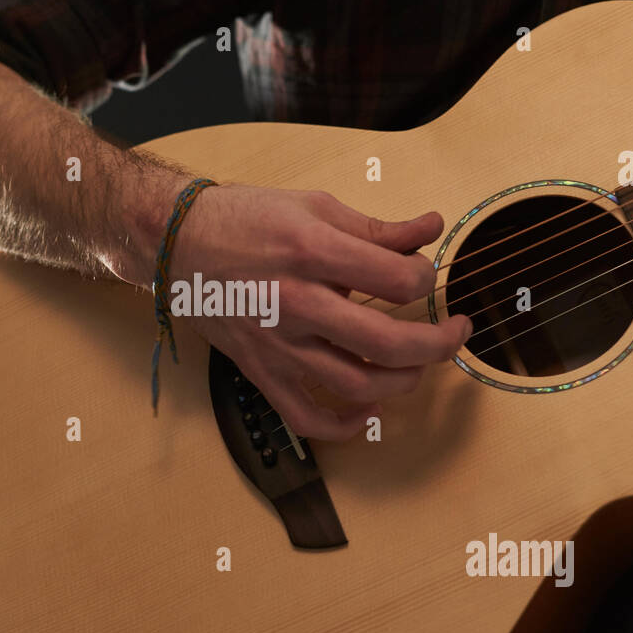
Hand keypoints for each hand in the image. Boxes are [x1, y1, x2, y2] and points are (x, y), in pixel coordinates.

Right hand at [169, 184, 470, 440]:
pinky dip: (344, 426)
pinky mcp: (261, 370)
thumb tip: (430, 229)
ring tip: (416, 365)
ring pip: (358, 385)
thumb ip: (377, 227)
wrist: (176, 243)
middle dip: (438, 343)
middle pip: (388, 343)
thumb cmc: (244, 219)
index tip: (423, 277)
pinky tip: (368, 411)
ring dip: (403, 382)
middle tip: (455, 332)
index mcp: (313, 251)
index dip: (426, 280)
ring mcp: (278, 343)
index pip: (398, 281)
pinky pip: (306, 417)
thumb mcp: (314, 206)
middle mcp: (296, 302)